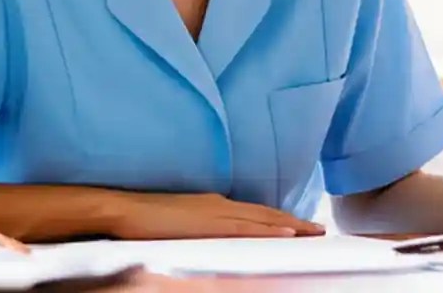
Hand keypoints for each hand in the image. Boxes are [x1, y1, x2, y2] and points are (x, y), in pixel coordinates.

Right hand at [109, 191, 325, 239]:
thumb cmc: (145, 219)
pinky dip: (268, 231)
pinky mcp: (209, 223)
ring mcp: (216, 212)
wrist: (122, 210)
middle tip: (319, 231)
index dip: (281, 219)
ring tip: (314, 233)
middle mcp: (221, 204)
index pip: (256, 213)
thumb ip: (203, 227)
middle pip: (266, 214)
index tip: (302, 227)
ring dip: (291, 226)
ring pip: (262, 219)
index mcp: (215, 204)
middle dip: (295, 222)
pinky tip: (287, 234)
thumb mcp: (182, 222)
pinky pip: (246, 228)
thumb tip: (218, 237)